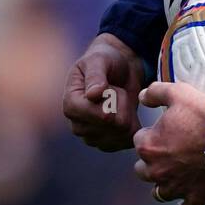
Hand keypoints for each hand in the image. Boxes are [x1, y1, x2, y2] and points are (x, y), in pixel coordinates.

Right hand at [62, 33, 146, 151]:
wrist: (119, 69)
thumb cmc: (105, 61)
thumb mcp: (99, 60)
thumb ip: (95, 75)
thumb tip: (92, 95)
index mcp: (70, 104)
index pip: (95, 114)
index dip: (111, 100)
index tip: (110, 86)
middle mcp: (78, 125)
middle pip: (113, 124)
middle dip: (122, 103)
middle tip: (116, 90)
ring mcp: (93, 137)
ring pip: (123, 133)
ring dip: (128, 112)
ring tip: (119, 99)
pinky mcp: (108, 144)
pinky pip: (129, 140)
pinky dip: (134, 124)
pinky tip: (127, 111)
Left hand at [133, 82, 204, 204]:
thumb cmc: (204, 114)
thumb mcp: (178, 93)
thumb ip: (155, 92)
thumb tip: (142, 96)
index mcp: (148, 146)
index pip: (139, 141)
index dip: (152, 133)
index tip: (166, 129)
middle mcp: (156, 171)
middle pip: (142, 170)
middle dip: (152, 161)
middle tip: (170, 151)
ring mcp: (175, 188)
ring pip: (159, 193)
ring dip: (164, 184)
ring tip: (177, 174)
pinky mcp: (195, 199)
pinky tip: (190, 196)